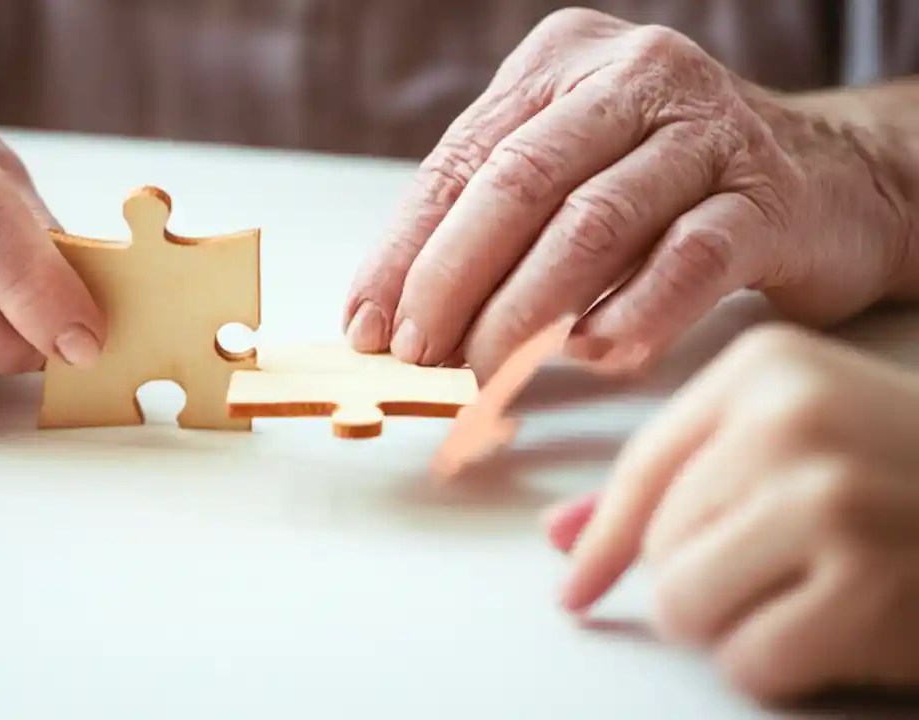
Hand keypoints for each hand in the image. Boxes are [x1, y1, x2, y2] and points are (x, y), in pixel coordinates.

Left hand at [344, 8, 912, 378]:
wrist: (829, 178)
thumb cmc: (670, 185)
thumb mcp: (570, 173)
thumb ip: (487, 224)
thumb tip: (389, 316)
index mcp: (562, 64)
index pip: (462, 161)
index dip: (405, 251)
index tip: (367, 325)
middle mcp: (633, 78)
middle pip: (519, 182)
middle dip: (453, 278)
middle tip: (419, 354)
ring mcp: (707, 132)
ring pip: (595, 220)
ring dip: (527, 308)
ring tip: (484, 371)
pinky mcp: (768, 196)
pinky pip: (690, 257)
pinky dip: (636, 310)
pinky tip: (593, 356)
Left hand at [556, 325, 918, 701]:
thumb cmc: (909, 476)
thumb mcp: (796, 437)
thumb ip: (679, 479)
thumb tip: (566, 537)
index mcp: (766, 370)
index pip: (641, 470)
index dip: (599, 540)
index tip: (576, 586)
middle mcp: (792, 420)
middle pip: (658, 544)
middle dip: (705, 579)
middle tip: (786, 567)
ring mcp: (831, 498)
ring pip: (684, 604)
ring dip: (735, 624)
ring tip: (808, 592)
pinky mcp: (868, 582)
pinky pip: (751, 660)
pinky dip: (783, 664)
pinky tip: (839, 626)